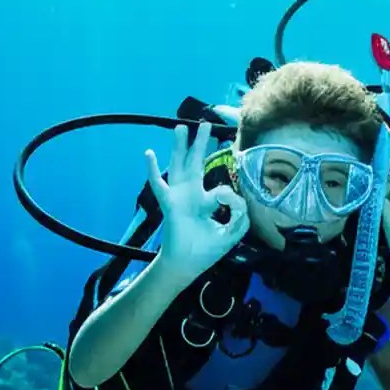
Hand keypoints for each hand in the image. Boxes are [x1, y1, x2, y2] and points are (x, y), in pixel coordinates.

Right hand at [145, 123, 248, 282]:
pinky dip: (152, 170)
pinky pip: (159, 184)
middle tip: (206, 125)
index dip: (230, 197)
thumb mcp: (231, 233)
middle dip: (201, 144)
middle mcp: (192, 195)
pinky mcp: (170, 204)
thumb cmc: (206, 251)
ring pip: (179, 166)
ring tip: (180, 126)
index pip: (221, 188)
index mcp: (206, 201)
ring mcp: (179, 197)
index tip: (233, 208)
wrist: (187, 264)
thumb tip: (236, 198)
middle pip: (196, 163)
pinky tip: (149, 153)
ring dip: (180, 146)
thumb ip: (241, 217)